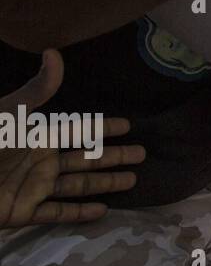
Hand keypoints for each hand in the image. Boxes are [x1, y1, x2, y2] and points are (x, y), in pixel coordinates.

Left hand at [0, 51, 143, 228]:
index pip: (79, 130)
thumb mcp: (8, 115)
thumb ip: (36, 91)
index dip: (103, 128)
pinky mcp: (22, 213)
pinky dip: (79, 214)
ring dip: (105, 183)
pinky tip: (102, 212)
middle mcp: (40, 161)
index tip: (128, 126)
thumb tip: (54, 51)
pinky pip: (56, 214)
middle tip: (142, 154)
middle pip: (85, 158)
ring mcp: (32, 188)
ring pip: (77, 184)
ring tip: (132, 180)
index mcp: (37, 137)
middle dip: (113, 156)